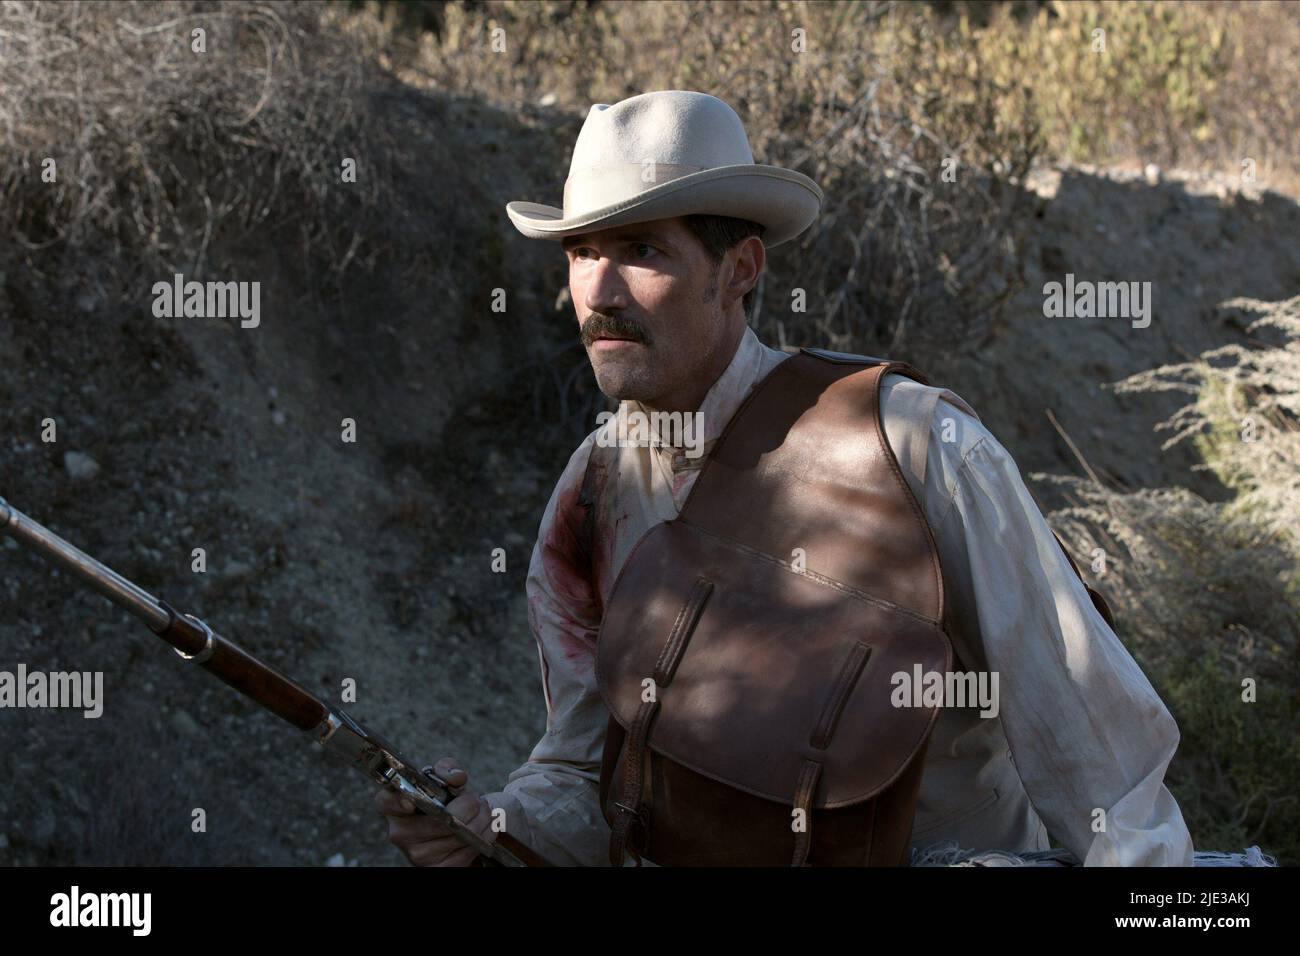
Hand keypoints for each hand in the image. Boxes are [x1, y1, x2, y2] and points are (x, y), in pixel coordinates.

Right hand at [374, 756, 496, 866]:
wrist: (454, 832)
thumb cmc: (442, 803)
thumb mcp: (442, 782)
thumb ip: (447, 770)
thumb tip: (456, 777)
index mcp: (396, 808)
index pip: (386, 802)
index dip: (396, 801)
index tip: (410, 801)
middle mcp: (402, 833)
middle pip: (437, 818)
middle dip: (467, 805)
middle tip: (476, 799)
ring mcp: (418, 855)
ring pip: (458, 833)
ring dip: (481, 819)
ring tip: (483, 811)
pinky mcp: (438, 869)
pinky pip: (468, 850)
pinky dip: (483, 836)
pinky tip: (484, 828)